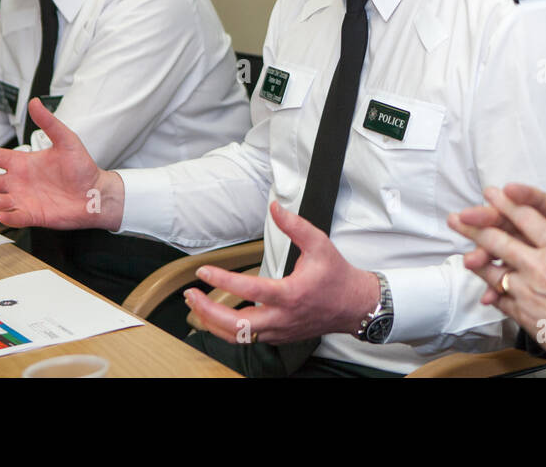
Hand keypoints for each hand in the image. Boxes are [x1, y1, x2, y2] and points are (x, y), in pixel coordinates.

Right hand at [0, 98, 123, 229]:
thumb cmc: (82, 167)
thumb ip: (49, 123)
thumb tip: (35, 102)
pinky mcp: (32, 215)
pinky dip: (6, 217)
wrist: (97, 192)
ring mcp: (23, 199)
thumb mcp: (67, 140)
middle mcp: (18, 182)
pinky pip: (14, 218)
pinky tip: (2, 213)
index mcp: (23, 163)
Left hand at [184, 201, 380, 344]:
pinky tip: (218, 316)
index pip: (250, 290)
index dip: (223, 281)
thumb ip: (295, 225)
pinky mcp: (279, 337)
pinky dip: (229, 329)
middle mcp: (282, 317)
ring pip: (239, 336)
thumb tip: (275, 208)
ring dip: (213, 323)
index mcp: (291, 294)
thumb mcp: (319, 243)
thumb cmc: (337, 276)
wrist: (354, 305)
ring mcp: (280, 331)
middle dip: (208, 311)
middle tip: (192, 295)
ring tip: (197, 306)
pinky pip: (248, 338)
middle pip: (236, 325)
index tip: (204, 271)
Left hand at [448, 184, 545, 354]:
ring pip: (492, 269)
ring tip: (463, 248)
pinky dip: (489, 290)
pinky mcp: (523, 312)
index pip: (527, 218)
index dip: (507, 202)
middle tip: (461, 216)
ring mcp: (527, 290)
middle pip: (499, 239)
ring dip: (475, 257)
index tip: (494, 193)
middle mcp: (540, 267)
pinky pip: (499, 297)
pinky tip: (481, 286)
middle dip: (477, 225)